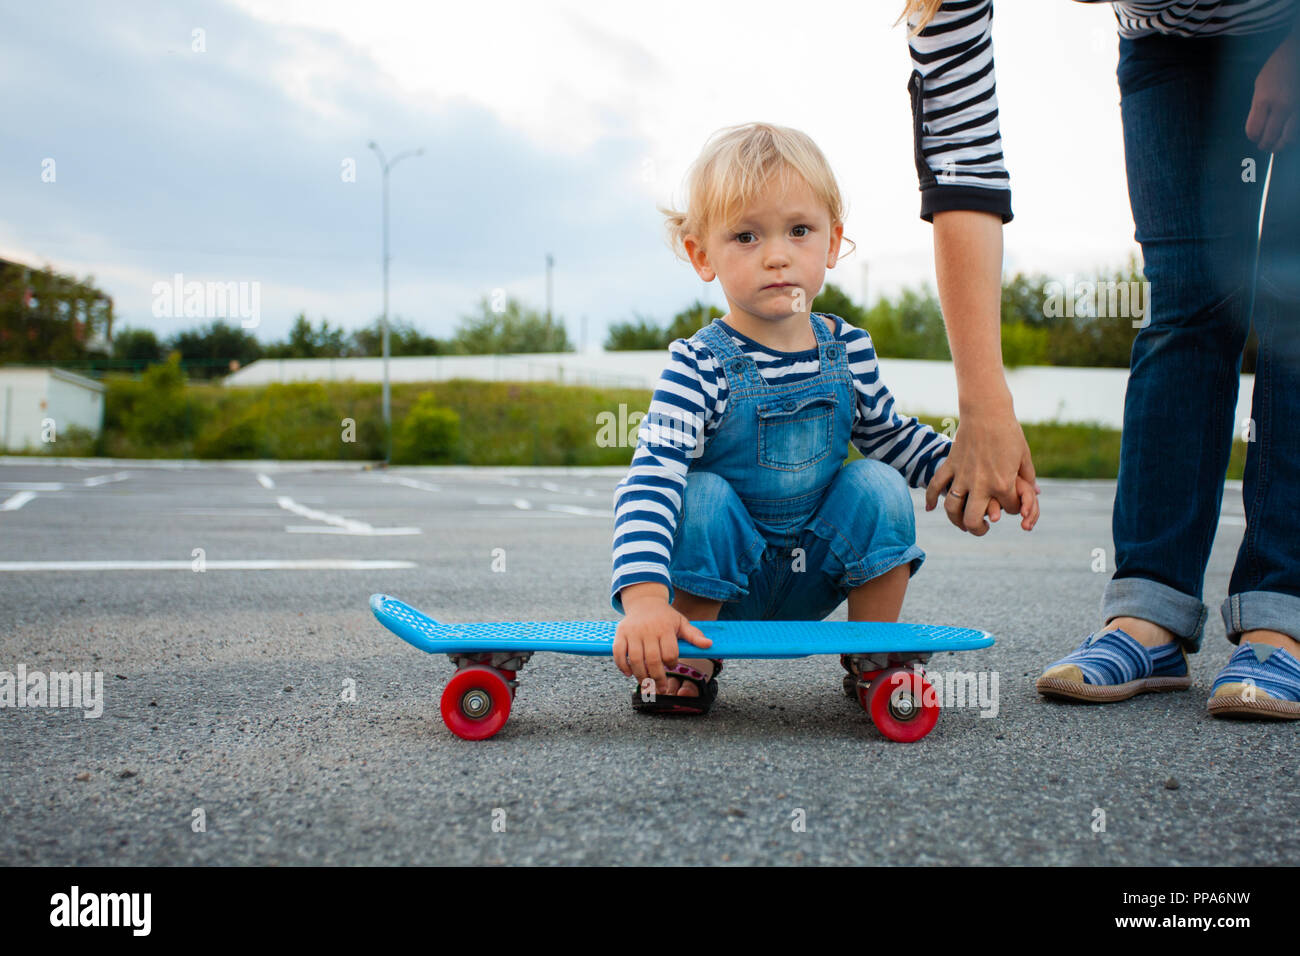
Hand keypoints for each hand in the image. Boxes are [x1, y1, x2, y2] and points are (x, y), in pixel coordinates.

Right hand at [612, 598, 712, 689]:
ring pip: (635, 659)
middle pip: (652, 659)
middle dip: (657, 677)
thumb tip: (709, 645)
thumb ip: (694, 635)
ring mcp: (633, 632)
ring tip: (646, 684)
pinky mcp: (621, 634)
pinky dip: (622, 666)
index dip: (671, 663)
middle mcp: (648, 630)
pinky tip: (629, 674)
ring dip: (640, 675)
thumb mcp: (682, 623)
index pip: (669, 652)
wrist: (645, 601)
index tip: (672, 666)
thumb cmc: (666, 617)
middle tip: (661, 688)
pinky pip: (618, 652)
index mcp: (665, 628)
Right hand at [924, 405, 1036, 535]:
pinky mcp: (950, 466)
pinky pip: (936, 486)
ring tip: (962, 523)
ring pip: (951, 508)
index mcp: (1002, 483)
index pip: (1009, 509)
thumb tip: (1035, 492)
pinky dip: (930, 499)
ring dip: (955, 521)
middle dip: (979, 529)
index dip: (1015, 508)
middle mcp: (980, 484)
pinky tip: (931, 509)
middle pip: (973, 520)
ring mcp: (962, 476)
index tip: (1014, 502)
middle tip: (983, 528)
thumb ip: (1028, 477)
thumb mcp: (1024, 456)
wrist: (987, 411)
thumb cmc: (1009, 432)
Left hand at [1247, 31, 1298, 152]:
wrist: (1298, 53)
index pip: (1254, 130)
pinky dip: (1293, 134)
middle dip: (1266, 144)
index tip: (1254, 137)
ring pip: (1289, 137)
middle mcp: (1282, 106)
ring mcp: (1297, 108)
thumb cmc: (1278, 66)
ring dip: (1281, 144)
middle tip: (1265, 145)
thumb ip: (1258, 107)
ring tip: (1278, 144)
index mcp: (1264, 100)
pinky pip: (1298, 129)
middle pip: (1270, 137)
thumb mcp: (1260, 85)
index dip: (1253, 137)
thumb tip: (1258, 127)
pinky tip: (1289, 132)